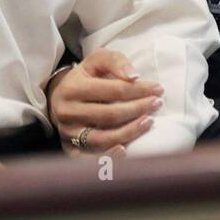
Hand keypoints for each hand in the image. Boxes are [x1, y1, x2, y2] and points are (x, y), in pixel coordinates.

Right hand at [47, 48, 163, 156]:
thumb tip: (134, 76)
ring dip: (129, 132)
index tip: (158, 89)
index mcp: (72, 88)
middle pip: (110, 115)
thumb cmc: (85, 77)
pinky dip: (108, 157)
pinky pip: (90, 158)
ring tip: (148, 122)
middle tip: (157, 103)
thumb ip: (115, 61)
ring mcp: (68, 133)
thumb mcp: (96, 61)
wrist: (61, 97)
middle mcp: (67, 112)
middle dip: (138, 109)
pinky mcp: (70, 149)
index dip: (139, 90)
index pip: (113, 90)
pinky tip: (125, 151)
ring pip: (102, 139)